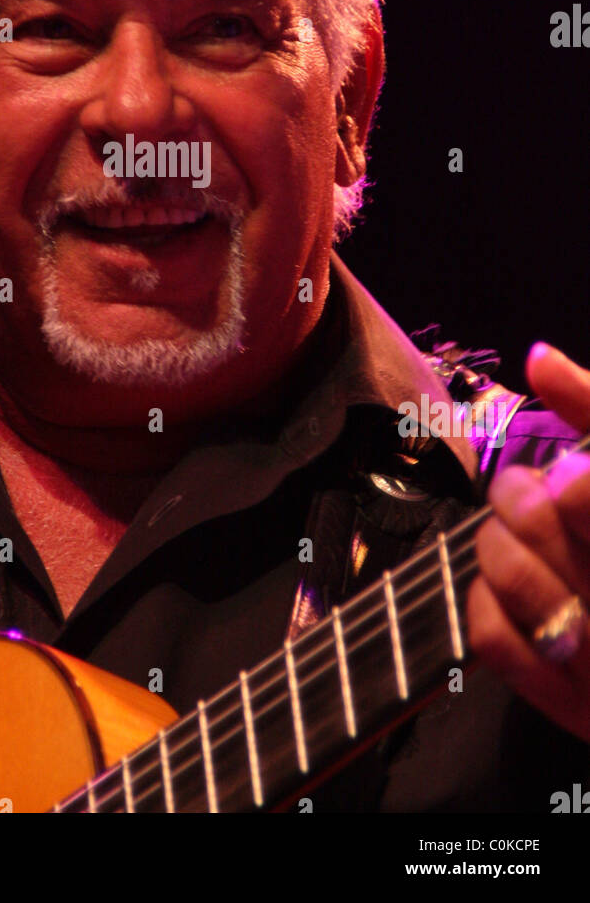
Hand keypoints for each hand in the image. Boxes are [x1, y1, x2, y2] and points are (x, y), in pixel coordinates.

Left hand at [466, 342, 589, 741]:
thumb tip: (539, 358)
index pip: (583, 496)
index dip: (575, 484)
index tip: (577, 483)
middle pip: (536, 521)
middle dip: (522, 495)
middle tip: (538, 498)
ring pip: (506, 571)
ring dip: (500, 539)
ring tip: (525, 539)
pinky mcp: (570, 707)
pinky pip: (490, 634)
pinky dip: (485, 597)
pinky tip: (512, 590)